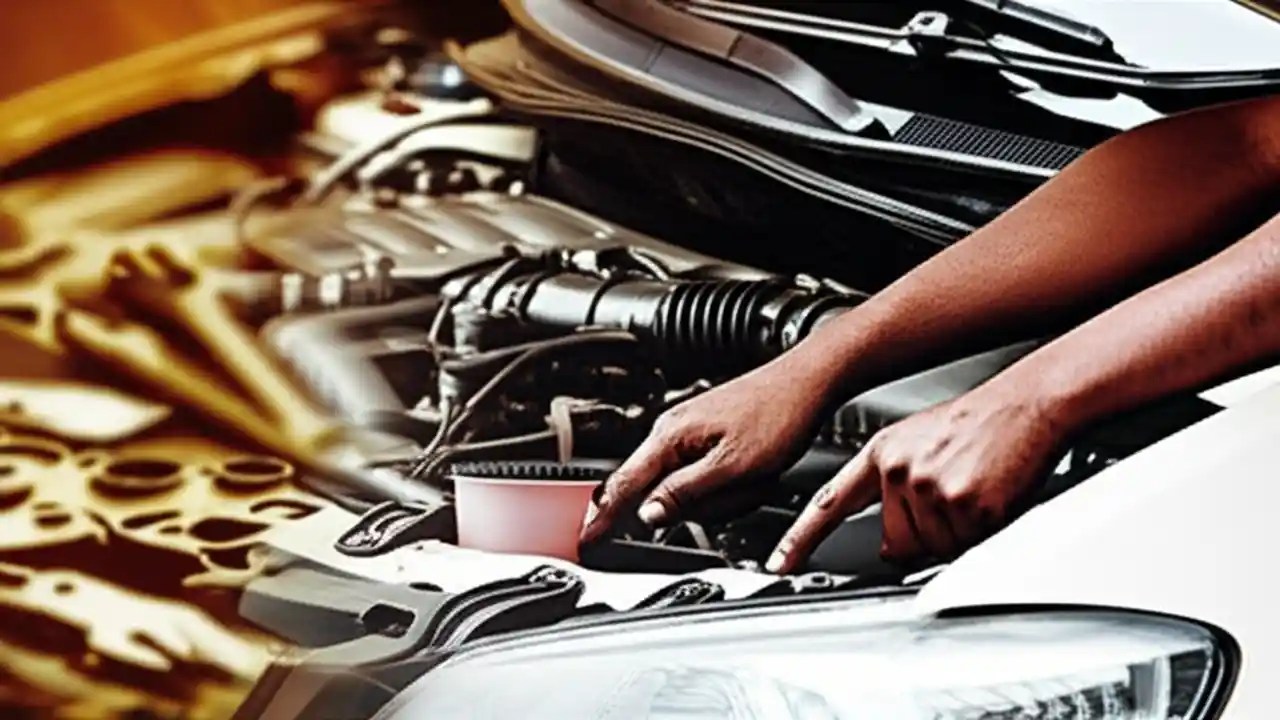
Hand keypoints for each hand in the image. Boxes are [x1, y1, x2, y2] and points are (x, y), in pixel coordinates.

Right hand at [580, 356, 835, 542]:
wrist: (808, 383)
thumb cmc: (778, 414)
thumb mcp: (732, 467)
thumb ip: (685, 492)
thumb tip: (647, 514)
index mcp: (670, 437)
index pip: (624, 484)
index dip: (603, 516)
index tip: (587, 539)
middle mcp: (672, 431)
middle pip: (657, 489)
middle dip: (694, 506)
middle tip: (737, 494)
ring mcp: (690, 432)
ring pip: (684, 485)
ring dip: (719, 496)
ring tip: (753, 479)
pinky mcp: (709, 436)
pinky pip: (702, 474)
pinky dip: (726, 486)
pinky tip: (752, 476)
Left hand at [766, 384, 1068, 572]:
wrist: (1025, 405)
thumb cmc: (979, 425)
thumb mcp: (920, 443)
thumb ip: (894, 487)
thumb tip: (890, 547)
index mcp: (881, 453)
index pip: (830, 502)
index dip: (802, 537)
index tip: (781, 562)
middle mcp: (897, 470)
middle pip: (896, 543)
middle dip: (924, 540)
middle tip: (951, 508)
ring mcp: (928, 487)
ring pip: (934, 548)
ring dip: (957, 535)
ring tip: (973, 494)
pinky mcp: (963, 503)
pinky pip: (967, 544)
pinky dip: (982, 532)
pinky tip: (989, 498)